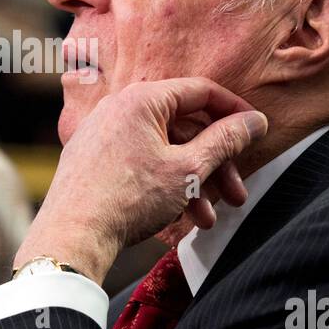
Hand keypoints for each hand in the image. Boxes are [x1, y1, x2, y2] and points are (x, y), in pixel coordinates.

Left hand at [14, 77, 267, 284]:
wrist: (72, 236)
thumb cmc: (128, 199)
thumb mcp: (189, 169)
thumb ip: (225, 141)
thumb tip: (255, 121)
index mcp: (142, 99)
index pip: (201, 91)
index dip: (235, 111)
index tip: (257, 131)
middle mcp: (119, 108)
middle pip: (183, 127)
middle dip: (215, 164)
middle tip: (237, 193)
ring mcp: (103, 133)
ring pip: (163, 150)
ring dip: (192, 183)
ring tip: (207, 220)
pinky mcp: (93, 159)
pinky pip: (140, 162)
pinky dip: (163, 184)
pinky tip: (179, 217)